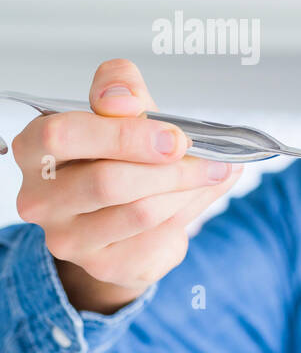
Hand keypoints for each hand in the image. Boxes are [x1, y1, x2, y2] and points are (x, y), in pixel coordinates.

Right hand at [11, 59, 242, 312]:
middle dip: (170, 169)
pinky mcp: (104, 264)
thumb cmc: (115, 156)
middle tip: (210, 159)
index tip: (174, 137)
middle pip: (107, 182)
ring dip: (187, 190)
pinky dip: (190, 212)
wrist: (121, 218)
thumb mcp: (119, 111)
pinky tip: (198, 196)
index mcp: (36, 149)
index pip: (63, 136)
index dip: (124, 135)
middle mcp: (40, 198)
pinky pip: (158, 237)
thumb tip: (124, 100)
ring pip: (140, 211)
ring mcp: (68, 238)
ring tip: (213, 172)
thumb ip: (120, 89)